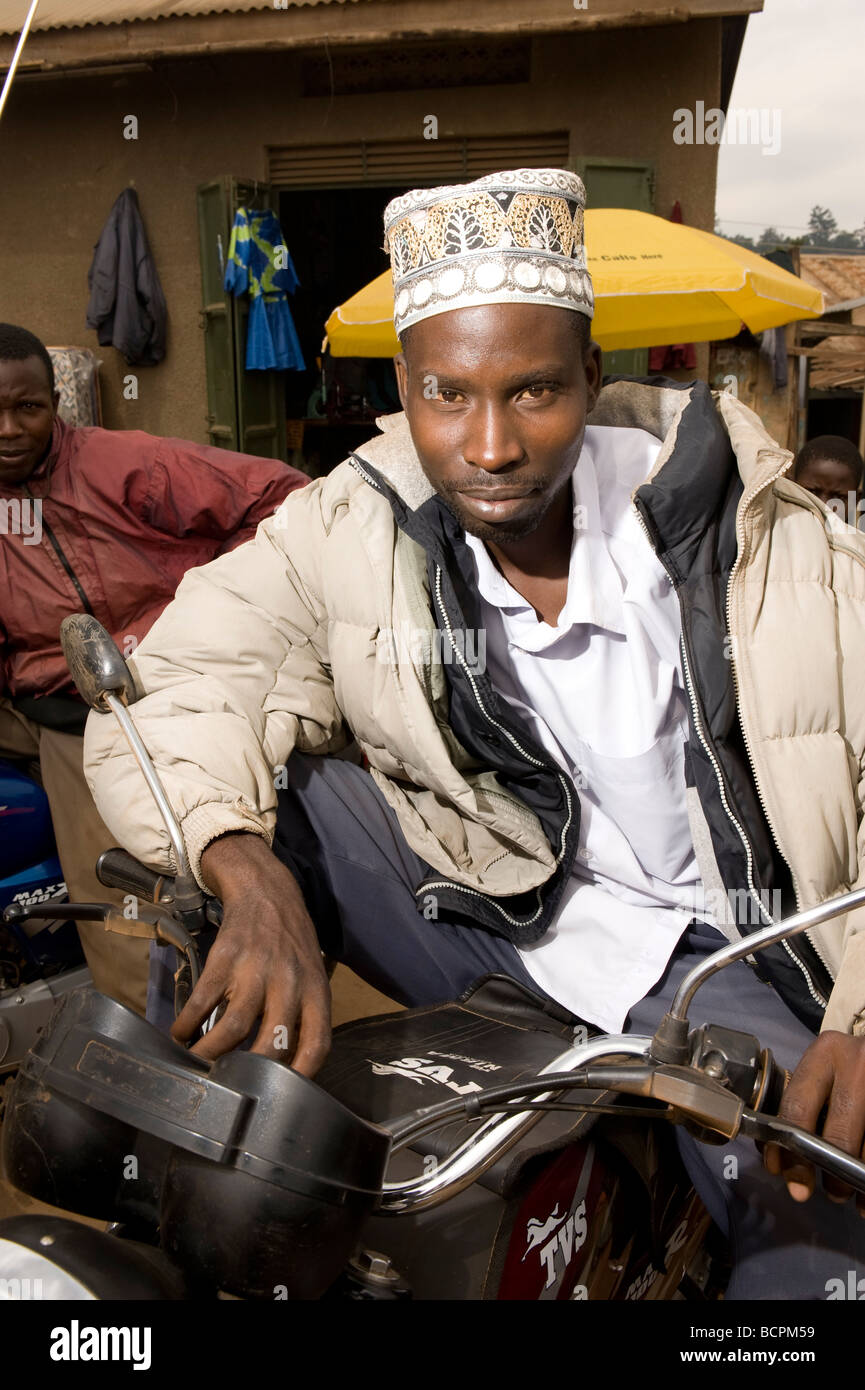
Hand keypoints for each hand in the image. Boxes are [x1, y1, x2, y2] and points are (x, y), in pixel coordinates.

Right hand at [170, 832, 331, 1074]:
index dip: (301, 1075)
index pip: (317, 1042)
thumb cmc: (291, 940)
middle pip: (271, 1044)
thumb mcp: (311, 973)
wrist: (266, 890)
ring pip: (234, 1026)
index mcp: (315, 990)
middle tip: (230, 1087)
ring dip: (211, 1052)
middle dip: (248, 1074)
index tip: (282, 1096)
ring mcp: (255, 970)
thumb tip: (287, 1061)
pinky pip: (204, 1000)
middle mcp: (288, 983)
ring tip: (197, 1064)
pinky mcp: (225, 958)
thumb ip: (304, 1012)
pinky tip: (179, 1034)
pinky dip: (187, 1023)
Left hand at [764, 1030, 864, 1214]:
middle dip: (828, 1171)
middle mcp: (856, 1064)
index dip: (788, 1149)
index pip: (797, 1107)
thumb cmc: (846, 1065)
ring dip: (854, 1179)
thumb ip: (799, 1104)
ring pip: (864, 1148)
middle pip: (838, 1135)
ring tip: (848, 1190)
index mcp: (825, 1053)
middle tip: (828, 1190)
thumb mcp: (821, 1069)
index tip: (784, 1175)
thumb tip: (775, 1157)